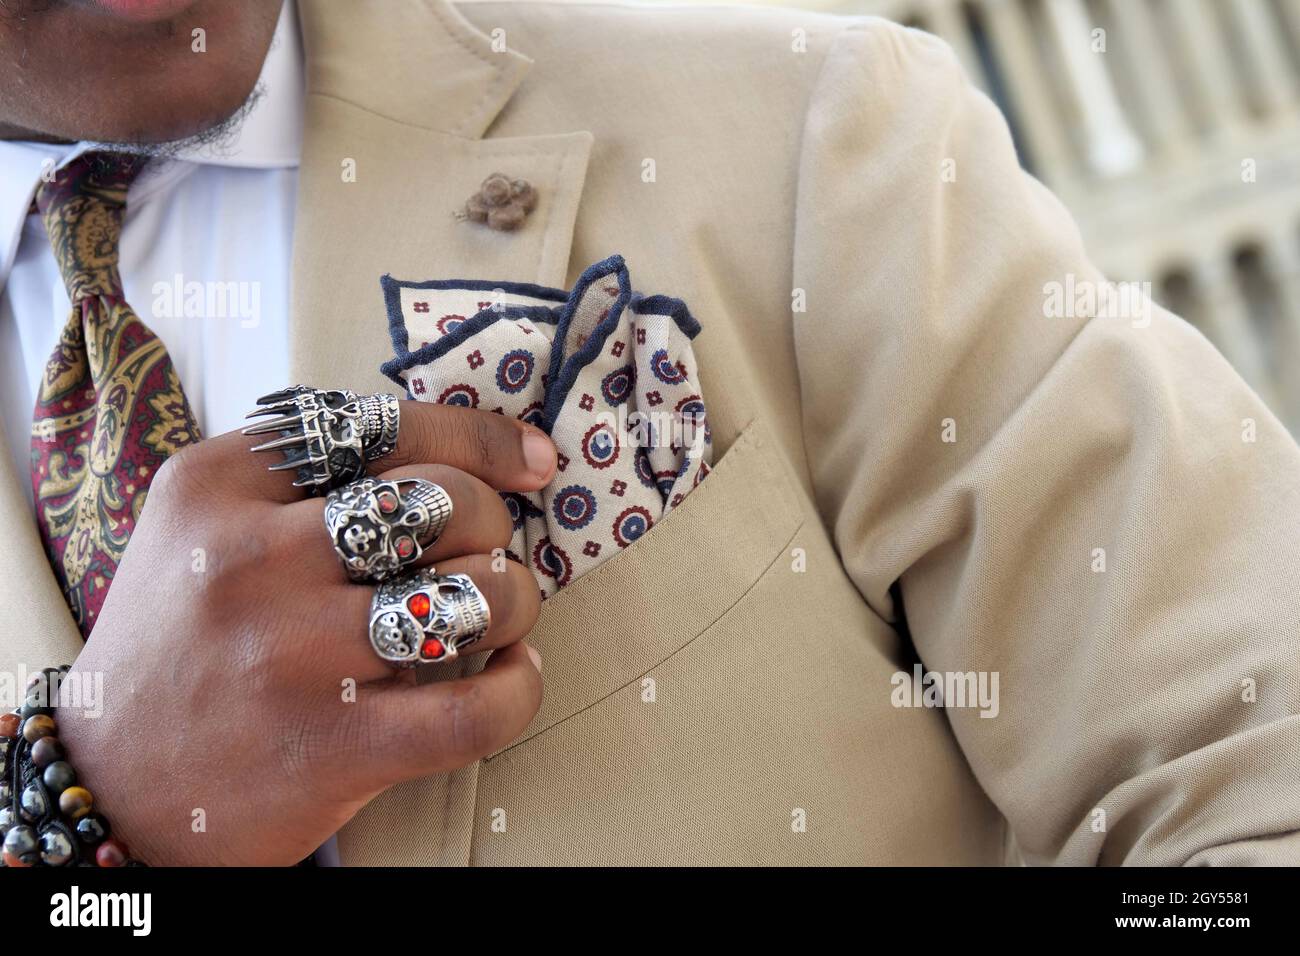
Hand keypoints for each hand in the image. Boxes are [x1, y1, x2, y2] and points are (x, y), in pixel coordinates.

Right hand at [56, 401, 556, 865]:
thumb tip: (470, 452)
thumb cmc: (182, 643)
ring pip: (476, 594)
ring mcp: (294, 655)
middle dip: (496, 523)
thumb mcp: (203, 526)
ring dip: (516, 600)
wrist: (109, 789)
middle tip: (486, 554)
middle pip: (445, 502)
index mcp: (218, 486)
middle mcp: (252, 560)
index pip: (384, 426)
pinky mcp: (335, 746)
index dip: (483, 439)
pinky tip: (509, 675)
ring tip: (499, 616)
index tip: (531, 460)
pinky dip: (521, 687)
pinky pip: (479, 708)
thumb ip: (306, 477)